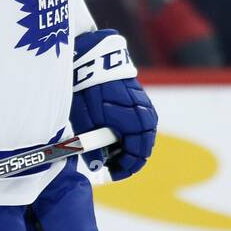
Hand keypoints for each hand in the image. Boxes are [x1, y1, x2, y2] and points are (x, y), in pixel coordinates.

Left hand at [70, 30, 156, 180]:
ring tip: (111, 150)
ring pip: (144, 134)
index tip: (110, 175)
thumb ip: (94, 146)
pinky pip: (141, 120)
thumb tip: (98, 165)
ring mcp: (144, 103)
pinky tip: (114, 132)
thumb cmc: (85, 89)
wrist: (89, 55)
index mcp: (135, 123)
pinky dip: (131, 131)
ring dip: (130, 145)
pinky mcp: (139, 96)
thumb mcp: (86, 122)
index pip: (137, 156)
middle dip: (128, 159)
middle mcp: (145, 114)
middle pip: (144, 146)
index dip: (124, 170)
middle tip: (109, 165)